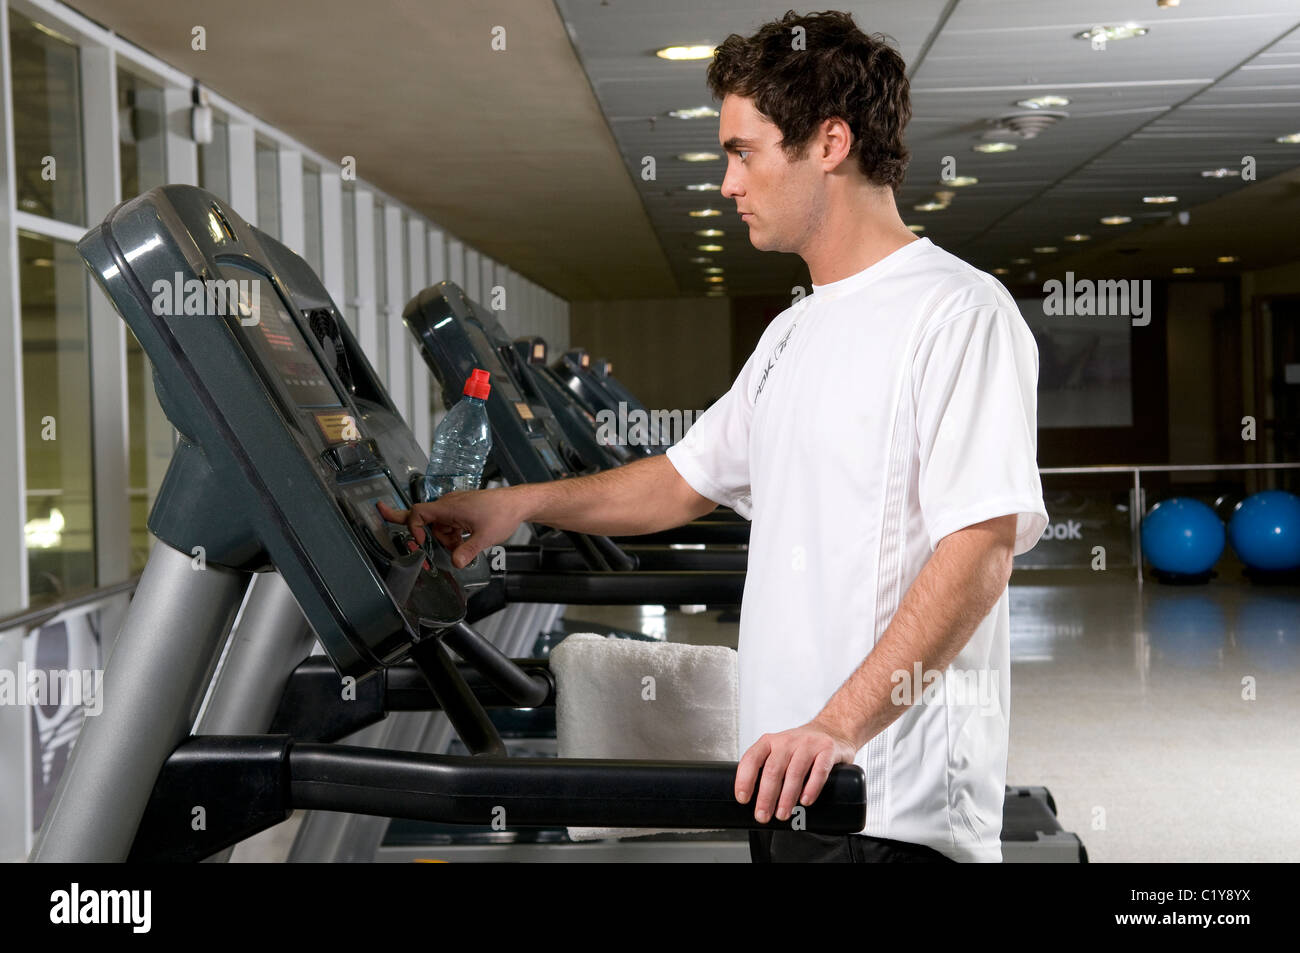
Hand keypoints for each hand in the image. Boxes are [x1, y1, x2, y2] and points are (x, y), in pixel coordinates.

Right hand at [377, 487, 527, 568]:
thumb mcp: (485, 537)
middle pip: (423, 519)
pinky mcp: (462, 511)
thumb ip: (467, 551)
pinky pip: (448, 525)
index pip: (418, 513)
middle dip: (416, 531)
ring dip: (442, 539)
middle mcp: (449, 505)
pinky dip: (451, 536)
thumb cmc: (502, 513)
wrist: (518, 503)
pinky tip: (461, 544)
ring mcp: (455, 507)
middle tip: (388, 520)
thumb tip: (455, 563)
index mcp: (449, 507)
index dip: (413, 529)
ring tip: (458, 550)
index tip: (419, 545)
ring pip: (438, 526)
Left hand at [734, 720, 858, 823]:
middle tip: (763, 815)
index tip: (743, 798)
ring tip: (783, 813)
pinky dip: (811, 788)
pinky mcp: (827, 750)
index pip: (752, 758)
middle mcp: (787, 740)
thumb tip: (754, 801)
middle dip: (766, 796)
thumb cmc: (800, 747)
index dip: (745, 779)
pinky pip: (819, 771)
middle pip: (773, 770)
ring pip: (794, 772)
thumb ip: (766, 769)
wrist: (831, 729)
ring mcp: (808, 744)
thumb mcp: (779, 751)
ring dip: (787, 797)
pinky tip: (805, 801)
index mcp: (769, 741)